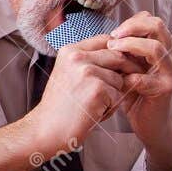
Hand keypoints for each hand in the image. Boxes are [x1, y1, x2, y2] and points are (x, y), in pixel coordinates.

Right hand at [25, 35, 143, 153]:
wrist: (46, 130)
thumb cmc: (61, 106)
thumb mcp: (71, 74)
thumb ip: (91, 61)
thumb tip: (125, 55)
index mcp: (70, 50)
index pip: (107, 40)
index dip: (119, 52)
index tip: (120, 67)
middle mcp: (77, 57)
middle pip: (118, 56)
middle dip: (123, 73)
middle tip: (112, 91)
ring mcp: (87, 72)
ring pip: (120, 78)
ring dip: (114, 95)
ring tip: (94, 105)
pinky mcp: (97, 88)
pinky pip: (119, 95)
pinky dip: (111, 107)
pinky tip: (94, 113)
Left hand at [106, 12, 171, 150]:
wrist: (151, 126)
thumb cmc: (137, 96)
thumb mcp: (131, 68)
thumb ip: (127, 52)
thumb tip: (108, 35)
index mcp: (167, 48)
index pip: (152, 21)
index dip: (132, 22)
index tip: (114, 33)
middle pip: (157, 26)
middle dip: (131, 28)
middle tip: (113, 37)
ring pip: (155, 48)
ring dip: (129, 46)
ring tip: (112, 51)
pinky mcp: (166, 90)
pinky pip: (144, 78)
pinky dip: (127, 77)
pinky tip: (118, 81)